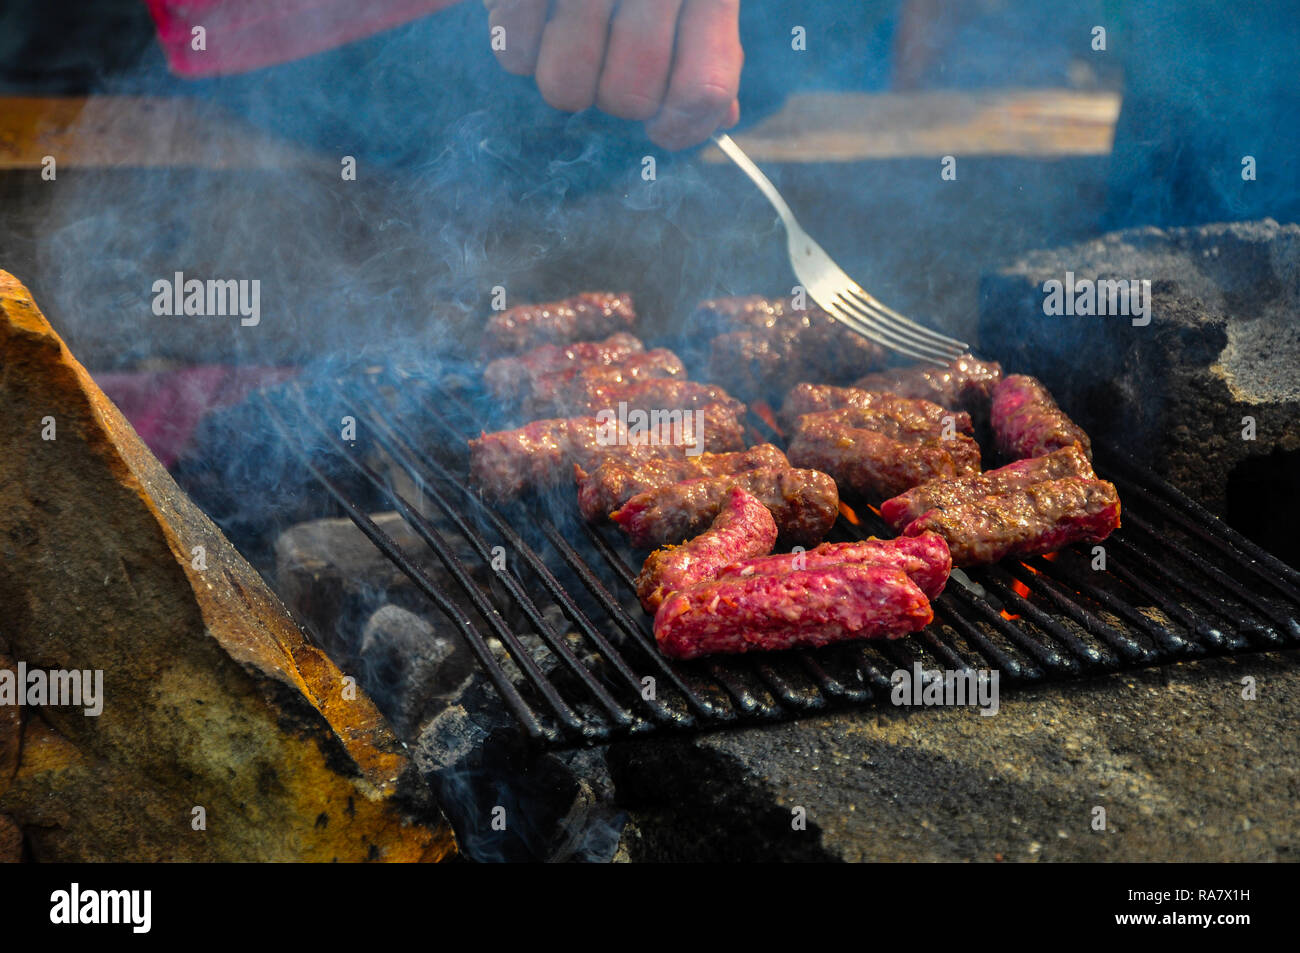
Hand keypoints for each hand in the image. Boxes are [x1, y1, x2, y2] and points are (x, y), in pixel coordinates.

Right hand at [485, 0, 742, 149]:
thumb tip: (720, 117)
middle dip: (612, 94)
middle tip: (606, 55)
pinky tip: (533, 10)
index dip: (680, 125)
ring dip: (564, 76)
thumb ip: (712, 47)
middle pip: (628, 97)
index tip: (663, 124)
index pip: (702, 91)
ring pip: (567, 87)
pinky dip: (519, 45)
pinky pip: (515, 54)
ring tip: (566, 31)